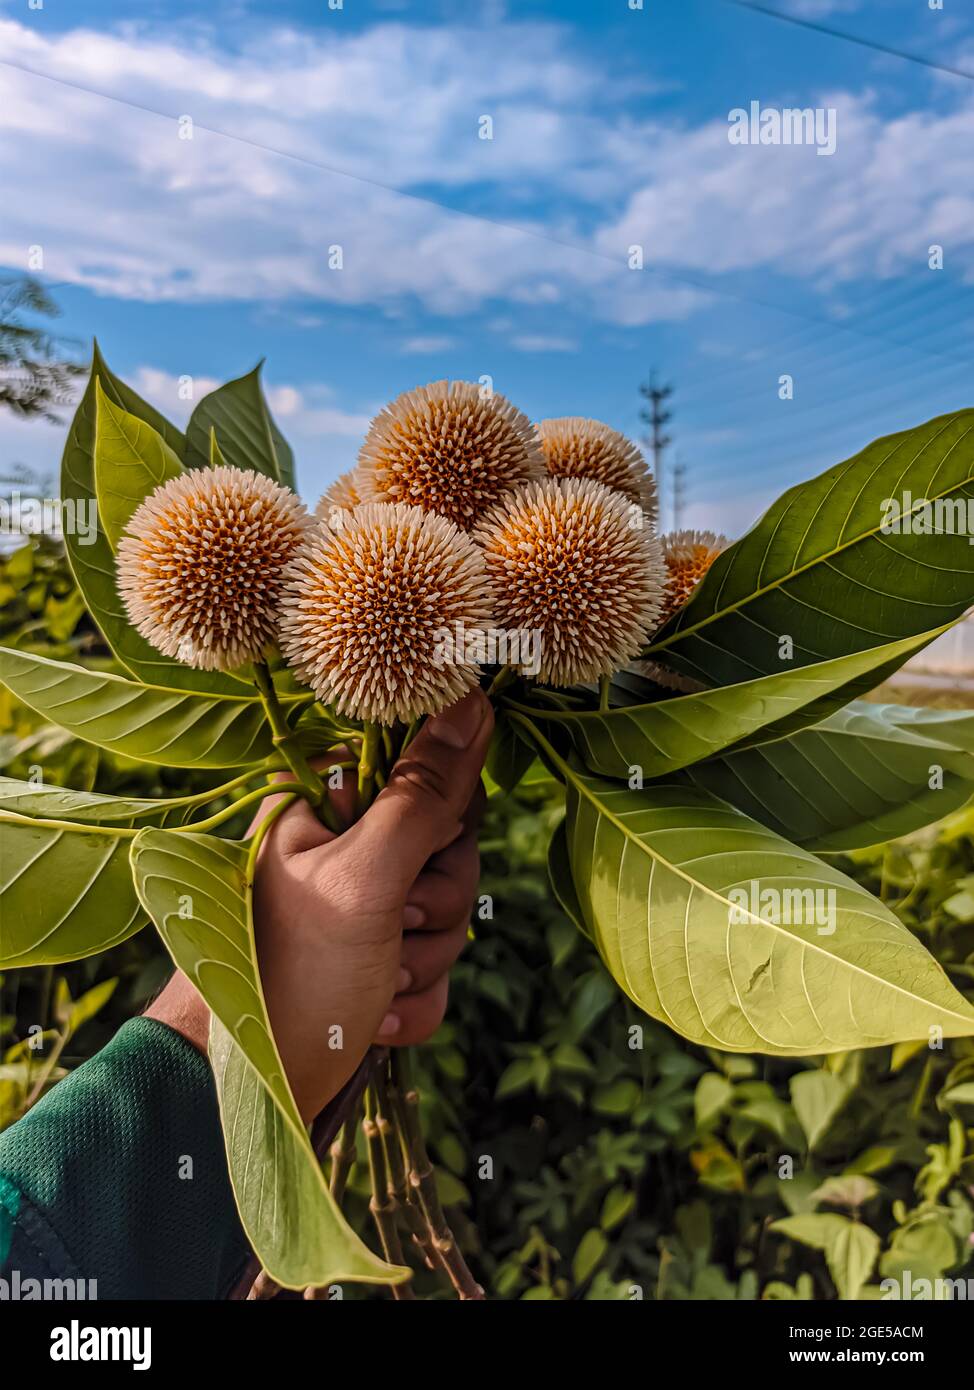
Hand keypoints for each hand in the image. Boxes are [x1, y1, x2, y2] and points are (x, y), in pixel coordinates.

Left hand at [147, 690, 492, 1122]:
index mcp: (323, 803)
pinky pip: (439, 966)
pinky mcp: (376, 960)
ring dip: (425, 958)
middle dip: (434, 904)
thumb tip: (473, 700)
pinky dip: (418, 998)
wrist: (252, 1094)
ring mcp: (362, 906)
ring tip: (374, 983)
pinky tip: (376, 1015)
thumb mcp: (365, 876)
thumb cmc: (291, 976)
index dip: (442, 822)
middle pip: (451, 846)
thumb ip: (423, 794)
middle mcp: (343, 846)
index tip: (418, 858)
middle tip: (391, 927)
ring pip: (451, 911)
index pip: (428, 772)